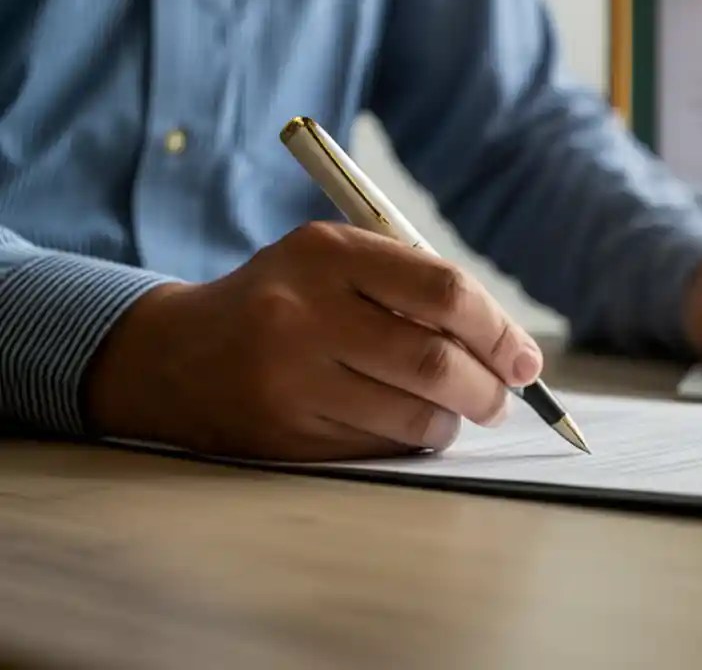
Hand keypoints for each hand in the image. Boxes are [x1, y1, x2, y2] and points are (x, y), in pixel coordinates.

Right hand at [85, 222, 541, 460]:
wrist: (176, 355)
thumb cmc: (286, 303)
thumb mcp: (336, 264)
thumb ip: (415, 290)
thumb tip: (511, 351)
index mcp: (328, 253)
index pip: (444, 292)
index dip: (499, 331)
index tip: (525, 360)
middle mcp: (304, 311)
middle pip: (436, 363)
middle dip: (487, 390)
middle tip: (499, 400)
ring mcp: (289, 377)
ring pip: (414, 416)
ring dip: (450, 423)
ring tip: (450, 414)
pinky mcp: (282, 433)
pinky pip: (377, 447)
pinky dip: (407, 442)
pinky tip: (399, 426)